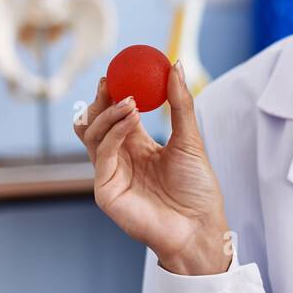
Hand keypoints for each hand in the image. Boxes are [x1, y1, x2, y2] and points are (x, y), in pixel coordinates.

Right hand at [73, 63, 230, 274]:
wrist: (199, 227)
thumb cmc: (197, 189)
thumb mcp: (190, 140)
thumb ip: (180, 104)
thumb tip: (176, 65)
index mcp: (137, 146)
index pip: (116, 115)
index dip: (113, 93)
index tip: (118, 71)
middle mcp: (120, 159)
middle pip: (97, 123)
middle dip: (101, 101)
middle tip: (112, 82)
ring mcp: (110, 174)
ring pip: (93, 135)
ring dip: (109, 114)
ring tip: (131, 102)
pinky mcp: (106, 190)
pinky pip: (101, 154)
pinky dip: (113, 132)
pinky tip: (131, 120)